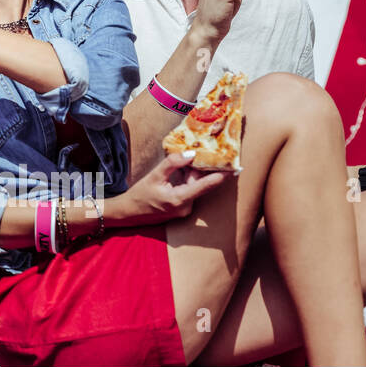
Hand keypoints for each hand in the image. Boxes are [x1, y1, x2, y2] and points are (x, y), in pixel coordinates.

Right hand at [107, 152, 227, 227]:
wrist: (129, 213)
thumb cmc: (140, 195)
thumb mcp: (154, 176)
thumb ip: (172, 163)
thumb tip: (190, 154)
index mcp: (180, 199)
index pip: (205, 185)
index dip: (221, 177)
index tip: (235, 169)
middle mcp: (186, 207)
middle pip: (200, 184)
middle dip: (201, 169)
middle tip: (209, 153)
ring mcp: (184, 210)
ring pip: (194, 187)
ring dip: (192, 174)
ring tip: (191, 158)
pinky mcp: (181, 210)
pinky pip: (189, 192)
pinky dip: (187, 181)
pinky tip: (182, 170)